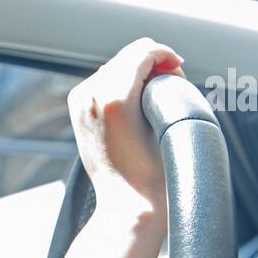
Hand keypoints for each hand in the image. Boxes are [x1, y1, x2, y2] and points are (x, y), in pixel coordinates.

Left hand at [67, 38, 183, 223]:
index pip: (143, 51)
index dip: (166, 55)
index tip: (180, 70)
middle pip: (127, 56)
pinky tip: (139, 100)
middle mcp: (91, 97)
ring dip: (138, 72)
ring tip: (158, 94)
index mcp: (114, 98)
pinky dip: (122, 83)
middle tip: (173, 83)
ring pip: (115, 66)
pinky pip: (102, 81)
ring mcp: (80, 104)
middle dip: (153, 62)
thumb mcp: (170, 123)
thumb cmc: (156, 175)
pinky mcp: (78, 112)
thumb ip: (166, 85)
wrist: (128, 206)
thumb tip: (164, 66)